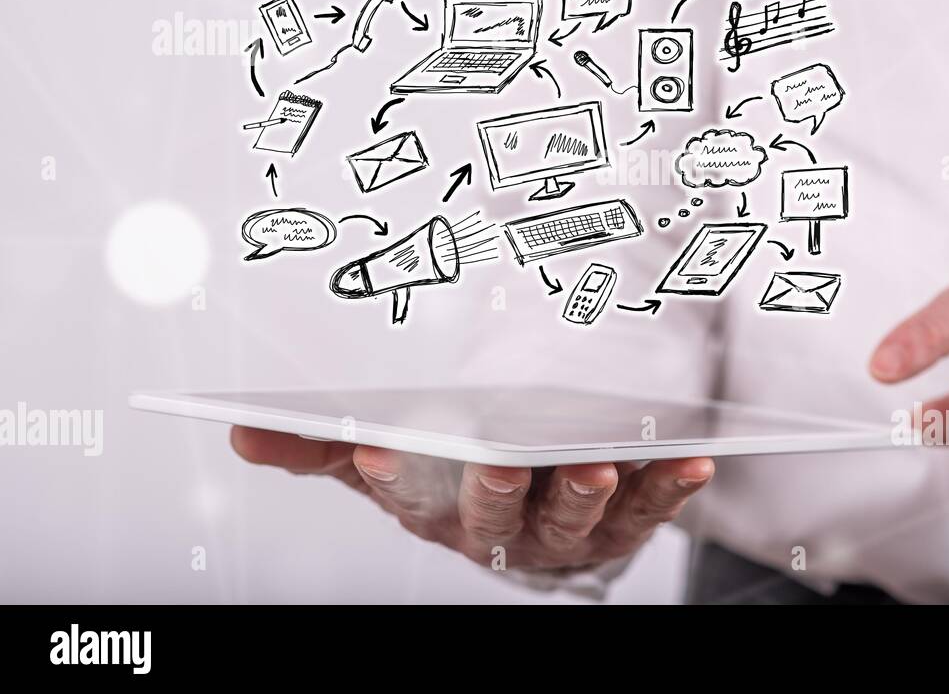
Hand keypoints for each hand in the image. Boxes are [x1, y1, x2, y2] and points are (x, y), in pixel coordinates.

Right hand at [231, 428, 712, 570]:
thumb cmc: (450, 477)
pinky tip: (692, 459)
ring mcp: (566, 532)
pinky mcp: (625, 523)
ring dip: (585, 491)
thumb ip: (321, 447)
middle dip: (496, 489)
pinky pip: (651, 511)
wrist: (531, 508)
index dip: (393, 476)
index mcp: (436, 515)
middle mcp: (500, 533)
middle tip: (500, 458)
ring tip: (598, 460)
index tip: (380, 448)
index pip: (405, 500)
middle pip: (495, 515)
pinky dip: (669, 488)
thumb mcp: (385, 460)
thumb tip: (240, 431)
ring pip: (576, 518)